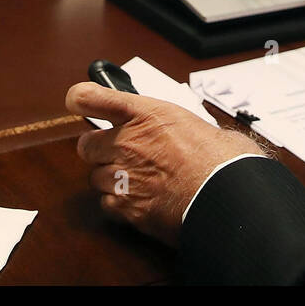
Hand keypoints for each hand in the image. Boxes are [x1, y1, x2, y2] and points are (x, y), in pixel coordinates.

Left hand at [67, 82, 265, 245]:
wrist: (226, 197)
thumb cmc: (221, 159)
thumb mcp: (198, 124)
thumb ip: (175, 123)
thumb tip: (183, 130)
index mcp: (145, 115)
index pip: (92, 97)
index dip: (81, 98)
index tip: (78, 99)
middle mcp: (127, 143)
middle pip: (86, 145)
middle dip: (100, 149)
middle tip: (120, 152)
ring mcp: (123, 177)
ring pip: (96, 178)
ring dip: (111, 178)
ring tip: (140, 180)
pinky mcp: (126, 208)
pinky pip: (108, 204)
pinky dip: (120, 203)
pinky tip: (141, 200)